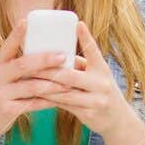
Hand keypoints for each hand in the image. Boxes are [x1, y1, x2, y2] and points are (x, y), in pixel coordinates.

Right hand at [0, 21, 76, 142]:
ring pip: (32, 86)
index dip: (16, 34)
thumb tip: (46, 55)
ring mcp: (0, 94)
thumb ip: (17, 68)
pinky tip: (62, 99)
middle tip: (63, 55)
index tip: (26, 20)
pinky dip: (49, 101)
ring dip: (53, 83)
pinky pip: (33, 104)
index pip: (6, 47)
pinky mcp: (7, 110)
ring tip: (70, 81)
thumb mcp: (1, 79)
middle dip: (45, 59)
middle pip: (22, 64)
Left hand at [39, 22, 144, 138]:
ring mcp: (96, 100)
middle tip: (28, 61)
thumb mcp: (97, 77)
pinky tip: (35, 95)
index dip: (86, 38)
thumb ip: (80, 66)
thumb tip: (56, 54)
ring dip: (43, 85)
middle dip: (47, 69)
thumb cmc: (102, 92)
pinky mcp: (88, 113)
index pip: (94, 51)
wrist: (118, 120)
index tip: (78, 24)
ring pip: (63, 92)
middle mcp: (101, 83)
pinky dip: (48, 99)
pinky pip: (63, 105)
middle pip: (70, 75)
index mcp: (103, 70)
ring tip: (26, 79)